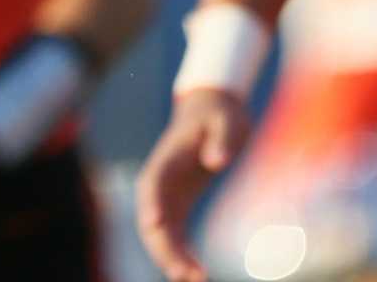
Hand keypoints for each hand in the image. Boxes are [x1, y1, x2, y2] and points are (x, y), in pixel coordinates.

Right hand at [136, 88, 248, 281]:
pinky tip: (198, 274)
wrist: (210, 111)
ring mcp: (167, 196)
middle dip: (164, 249)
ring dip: (171, 259)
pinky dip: (181, 256)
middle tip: (188, 276)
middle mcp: (159, 182)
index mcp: (167, 160)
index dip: (151, 208)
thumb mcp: (225, 120)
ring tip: (196, 281)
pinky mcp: (179, 205)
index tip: (156, 228)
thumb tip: (216, 163)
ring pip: (159, 235)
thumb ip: (221, 139)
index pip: (152, 187)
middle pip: (151, 221)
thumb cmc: (218, 115)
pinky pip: (173, 237)